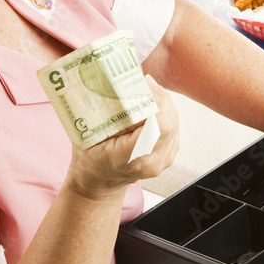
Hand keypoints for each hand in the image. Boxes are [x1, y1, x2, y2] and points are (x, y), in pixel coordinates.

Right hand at [66, 76, 179, 201]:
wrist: (101, 181)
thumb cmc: (92, 161)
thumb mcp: (90, 136)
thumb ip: (105, 114)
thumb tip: (116, 83)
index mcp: (134, 158)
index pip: (159, 126)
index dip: (157, 101)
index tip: (144, 84)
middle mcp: (155, 160)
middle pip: (169, 120)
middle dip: (157, 96)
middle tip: (142, 81)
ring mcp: (165, 157)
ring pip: (173, 119)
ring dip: (160, 101)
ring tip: (144, 89)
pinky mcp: (170, 151)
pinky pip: (172, 124)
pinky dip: (163, 110)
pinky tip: (150, 103)